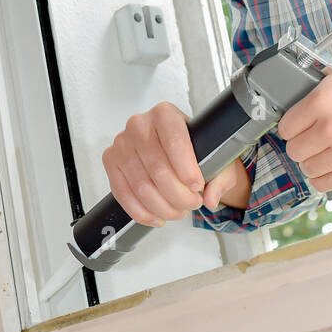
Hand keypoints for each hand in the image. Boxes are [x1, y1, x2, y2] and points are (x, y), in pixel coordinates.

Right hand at [101, 101, 246, 226]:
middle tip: (192, 204)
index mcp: (165, 114)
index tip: (197, 187)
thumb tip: (210, 198)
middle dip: (178, 195)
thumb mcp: (217, 159)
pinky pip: (123, 193)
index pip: (175, 142)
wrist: (174, 148)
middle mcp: (139, 125)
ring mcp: (121, 143)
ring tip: (178, 211)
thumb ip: (220, 179)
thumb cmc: (193, 149)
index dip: (187, 170)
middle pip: (158, 169)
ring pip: (141, 186)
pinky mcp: (110, 161)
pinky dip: (141, 212)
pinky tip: (157, 217)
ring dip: (162, 207)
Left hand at [276, 61, 331, 191]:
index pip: (285, 127)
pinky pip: (325, 184)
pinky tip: (331, 167)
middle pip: (294, 150)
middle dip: (301, 146)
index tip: (298, 129)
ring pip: (307, 169)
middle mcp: (330, 126)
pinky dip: (324, 178)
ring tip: (323, 154)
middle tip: (312, 140)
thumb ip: (319, 81)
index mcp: (323, 99)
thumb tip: (295, 86)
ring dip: (313, 163)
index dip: (291, 127)